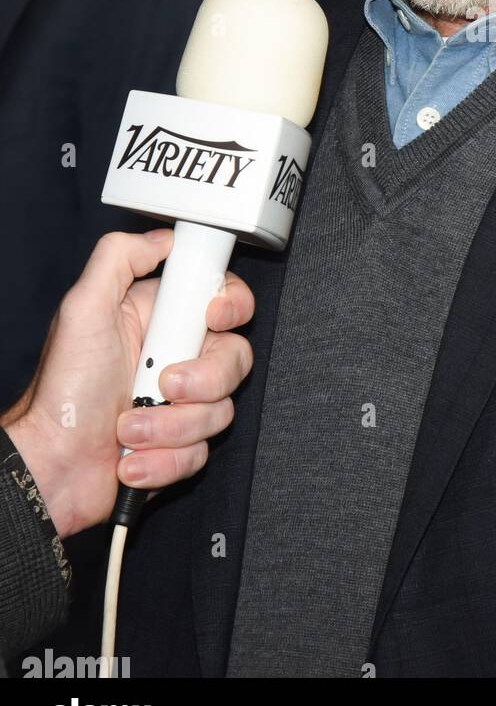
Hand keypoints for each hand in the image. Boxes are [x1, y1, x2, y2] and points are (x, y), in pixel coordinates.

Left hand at [0, 229, 253, 537]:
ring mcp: (182, 404)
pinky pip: (202, 451)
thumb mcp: (82, 309)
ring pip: (220, 409)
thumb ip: (119, 258)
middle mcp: (177, 358)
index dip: (230, 307)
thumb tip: (164, 237)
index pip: (223, 299)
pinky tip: (131, 456)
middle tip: (163, 384)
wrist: (50, 468)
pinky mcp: (181, 445)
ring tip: (129, 428)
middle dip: (201, 380)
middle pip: (234, 357)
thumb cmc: (61, 392)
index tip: (212, 318)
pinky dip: (164, 458)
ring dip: (170, 425)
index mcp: (160, 319)